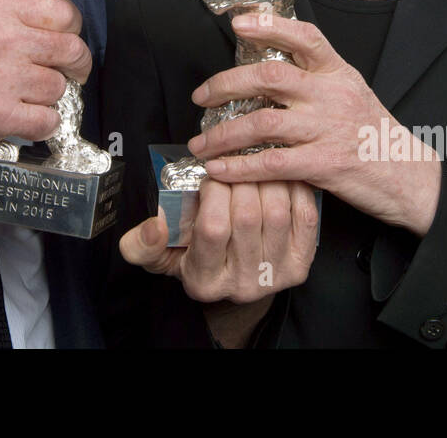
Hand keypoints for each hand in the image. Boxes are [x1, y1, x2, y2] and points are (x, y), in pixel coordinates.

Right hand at [0, 0, 89, 149]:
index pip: (62, 11)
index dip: (70, 26)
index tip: (66, 35)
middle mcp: (2, 39)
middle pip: (71, 49)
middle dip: (75, 62)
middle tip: (69, 69)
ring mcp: (1, 79)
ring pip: (59, 87)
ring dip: (48, 94)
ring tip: (26, 93)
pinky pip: (47, 120)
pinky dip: (41, 123)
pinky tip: (26, 116)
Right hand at [118, 179, 318, 344]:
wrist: (233, 279)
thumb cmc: (191, 257)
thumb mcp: (157, 255)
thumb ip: (141, 244)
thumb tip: (155, 225)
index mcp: (205, 280)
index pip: (212, 228)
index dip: (213, 191)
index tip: (210, 173)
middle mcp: (243, 284)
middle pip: (247, 216)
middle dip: (240, 178)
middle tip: (235, 162)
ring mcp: (276, 276)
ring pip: (277, 211)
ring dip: (267, 178)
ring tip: (256, 164)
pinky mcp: (301, 264)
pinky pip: (305, 217)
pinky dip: (294, 189)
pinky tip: (281, 176)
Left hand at [187, 14, 442, 236]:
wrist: (410, 176)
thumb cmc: (373, 133)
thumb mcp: (350, 90)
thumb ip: (315, 76)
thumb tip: (265, 62)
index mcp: (338, 72)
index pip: (304, 36)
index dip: (270, 26)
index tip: (239, 23)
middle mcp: (331, 95)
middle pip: (270, 76)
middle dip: (226, 84)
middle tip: (201, 96)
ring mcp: (328, 129)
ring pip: (263, 123)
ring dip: (223, 134)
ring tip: (200, 143)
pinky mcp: (325, 165)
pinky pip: (271, 163)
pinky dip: (239, 168)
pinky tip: (218, 170)